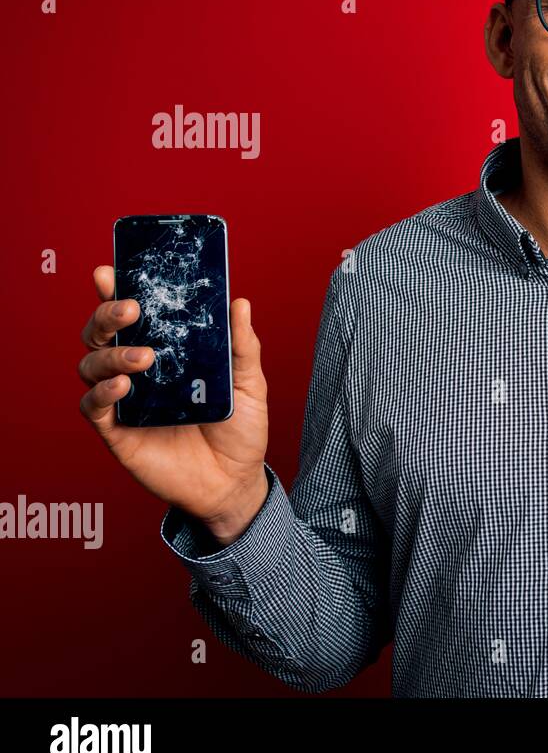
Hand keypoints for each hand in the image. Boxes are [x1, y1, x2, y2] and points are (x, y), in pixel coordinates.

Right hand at [77, 265, 269, 544]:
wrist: (236, 481)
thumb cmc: (240, 429)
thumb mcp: (249, 383)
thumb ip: (242, 345)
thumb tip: (239, 302)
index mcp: (167, 351)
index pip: (134, 316)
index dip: (116, 291)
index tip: (110, 270)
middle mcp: (138, 371)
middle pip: (101, 334)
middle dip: (107, 315)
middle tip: (130, 307)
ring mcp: (125, 400)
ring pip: (92, 365)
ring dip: (111, 354)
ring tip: (143, 356)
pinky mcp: (117, 431)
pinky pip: (94, 406)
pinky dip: (102, 392)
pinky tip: (123, 387)